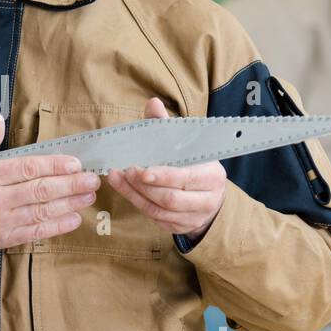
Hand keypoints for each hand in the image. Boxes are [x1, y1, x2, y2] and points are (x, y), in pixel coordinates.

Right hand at [0, 112, 100, 266]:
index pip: (27, 168)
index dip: (54, 166)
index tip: (75, 163)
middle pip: (40, 191)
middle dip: (70, 185)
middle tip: (92, 179)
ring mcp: (0, 222)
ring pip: (42, 212)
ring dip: (69, 205)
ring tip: (89, 197)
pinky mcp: (3, 239)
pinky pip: (35, 232)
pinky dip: (56, 226)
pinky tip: (74, 219)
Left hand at [107, 97, 225, 241]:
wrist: (209, 196)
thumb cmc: (194, 164)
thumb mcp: (184, 144)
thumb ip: (166, 125)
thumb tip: (153, 103)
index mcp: (212, 175)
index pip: (185, 178)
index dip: (161, 176)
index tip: (140, 170)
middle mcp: (207, 199)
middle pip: (170, 198)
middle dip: (143, 186)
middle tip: (124, 172)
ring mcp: (194, 217)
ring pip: (160, 211)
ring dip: (136, 195)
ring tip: (118, 178)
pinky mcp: (180, 227)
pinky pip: (156, 220)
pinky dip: (138, 204)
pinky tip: (125, 190)